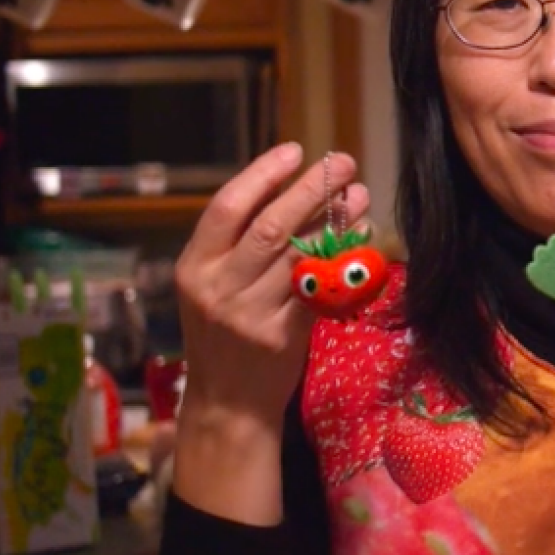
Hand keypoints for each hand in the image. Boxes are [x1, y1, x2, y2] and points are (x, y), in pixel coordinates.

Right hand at [175, 143, 368, 430]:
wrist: (228, 403)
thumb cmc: (223, 334)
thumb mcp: (212, 285)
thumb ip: (237, 244)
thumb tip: (288, 186)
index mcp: (194, 266)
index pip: (226, 207)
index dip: (262, 174)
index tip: (294, 151)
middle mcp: (218, 287)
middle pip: (270, 226)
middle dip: (310, 189)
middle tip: (341, 163)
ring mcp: (250, 314)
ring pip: (300, 255)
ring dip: (335, 220)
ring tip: (358, 193)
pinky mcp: (283, 336)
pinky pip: (318, 288)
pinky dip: (341, 259)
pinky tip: (359, 238)